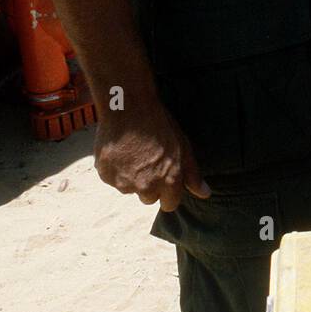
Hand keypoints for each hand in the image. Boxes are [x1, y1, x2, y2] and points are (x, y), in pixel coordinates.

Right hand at [95, 100, 210, 211]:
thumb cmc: (159, 125)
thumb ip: (192, 175)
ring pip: (129, 188)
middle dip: (149, 185)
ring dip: (131, 176)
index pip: (169, 205)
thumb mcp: (183, 147)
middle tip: (148, 160)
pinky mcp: (105, 175)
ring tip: (133, 152)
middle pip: (148, 198)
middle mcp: (146, 187)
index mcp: (168, 182)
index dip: (168, 191)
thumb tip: (205, 194)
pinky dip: (115, 169)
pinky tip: (120, 150)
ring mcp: (123, 182)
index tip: (164, 176)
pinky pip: (112, 178)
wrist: (128, 106)